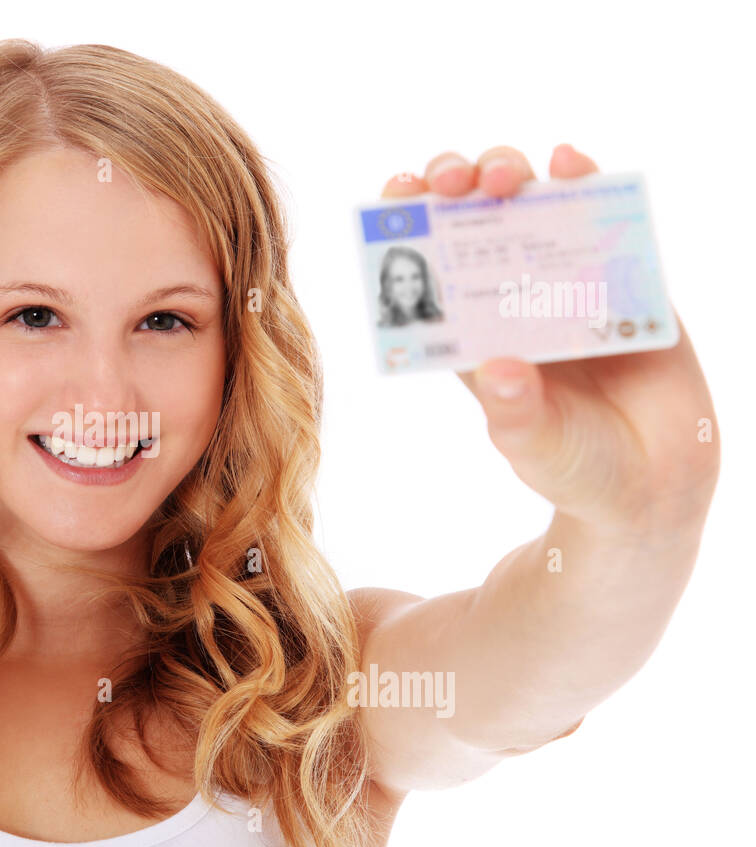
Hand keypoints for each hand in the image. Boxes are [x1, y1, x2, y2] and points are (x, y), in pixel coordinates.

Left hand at [381, 146, 719, 534]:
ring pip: (530, 204)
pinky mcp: (624, 276)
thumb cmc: (575, 466)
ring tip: (505, 176)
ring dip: (511, 174)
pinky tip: (568, 163)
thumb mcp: (536, 446)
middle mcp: (512, 297)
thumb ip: (516, 414)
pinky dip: (583, 182)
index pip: (430, 266)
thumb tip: (500, 369)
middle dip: (457, 186)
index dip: (408, 225)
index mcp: (472, 333)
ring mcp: (567, 281)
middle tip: (453, 183)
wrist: (656, 479)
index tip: (396, 197)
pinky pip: (600, 215)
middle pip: (473, 219)